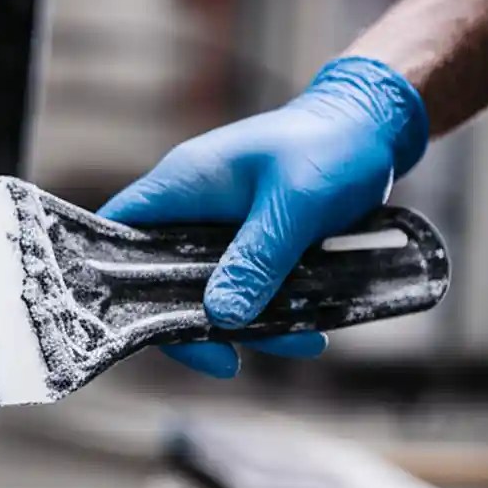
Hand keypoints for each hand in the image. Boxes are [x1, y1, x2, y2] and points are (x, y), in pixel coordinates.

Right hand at [98, 57, 427, 376]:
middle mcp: (190, 208)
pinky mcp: (250, 240)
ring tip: (302, 343)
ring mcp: (220, 226)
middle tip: (228, 361)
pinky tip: (310, 329)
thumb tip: (221, 316)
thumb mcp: (295, 205)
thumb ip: (257, 258)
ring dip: (248, 324)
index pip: (117, 233)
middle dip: (193, 324)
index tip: (139, 330)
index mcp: (182, 185)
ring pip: (209, 290)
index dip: (112, 281)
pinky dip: (271, 311)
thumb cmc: (332, 146)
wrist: (375, 126)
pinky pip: (245, 285)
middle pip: (160, 277)